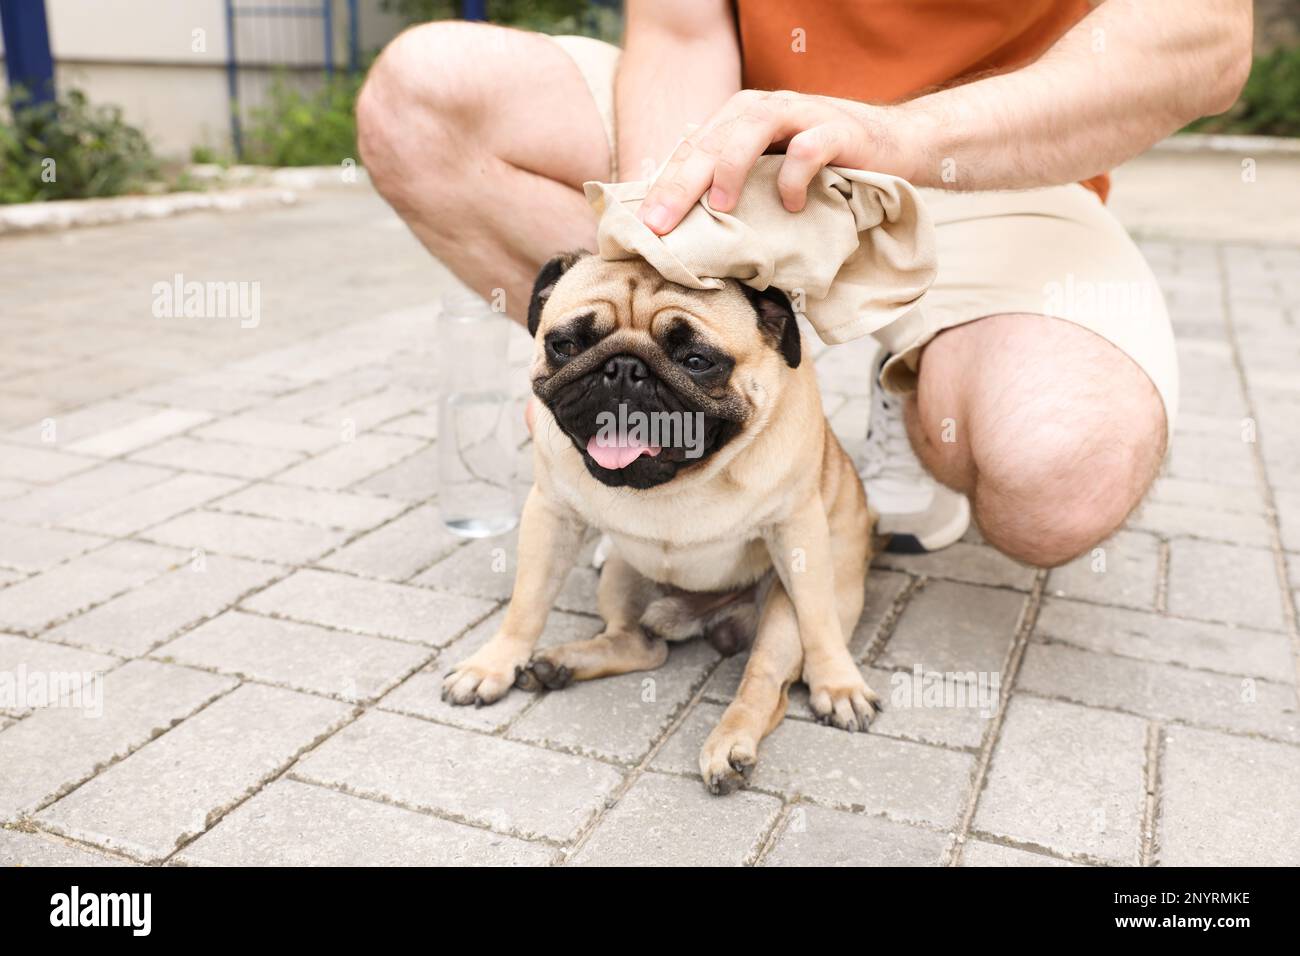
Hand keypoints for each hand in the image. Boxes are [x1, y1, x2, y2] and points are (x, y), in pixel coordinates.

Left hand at [637, 89, 914, 234]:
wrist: (896, 145)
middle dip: (680, 183)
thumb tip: (690, 232)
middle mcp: (764, 109)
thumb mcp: (772, 176)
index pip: (692, 150)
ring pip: (750, 129)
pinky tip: (790, 206)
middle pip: (711, 141)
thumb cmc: (825, 167)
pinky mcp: (836, 129)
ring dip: (730, 167)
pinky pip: (806, 148)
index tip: (643, 227)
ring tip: (721, 207)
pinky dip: (793, 176)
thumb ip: (736, 189)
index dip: (664, 187)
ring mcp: (800, 114)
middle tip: (660, 223)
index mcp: (739, 120)